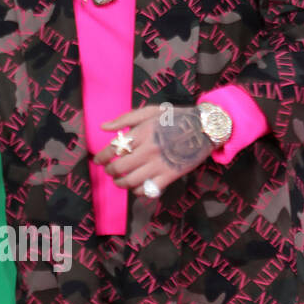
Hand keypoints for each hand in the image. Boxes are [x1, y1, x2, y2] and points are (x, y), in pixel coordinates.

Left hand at [94, 104, 212, 194]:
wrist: (204, 128)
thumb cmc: (175, 118)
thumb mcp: (150, 111)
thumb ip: (126, 119)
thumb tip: (103, 128)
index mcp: (142, 132)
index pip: (114, 148)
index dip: (102, 157)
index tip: (99, 160)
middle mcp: (149, 149)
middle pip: (119, 167)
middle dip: (110, 171)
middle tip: (109, 171)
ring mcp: (159, 164)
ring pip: (131, 181)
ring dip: (121, 183)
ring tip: (119, 181)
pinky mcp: (170, 175)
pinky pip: (147, 190)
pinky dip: (138, 191)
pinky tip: (136, 187)